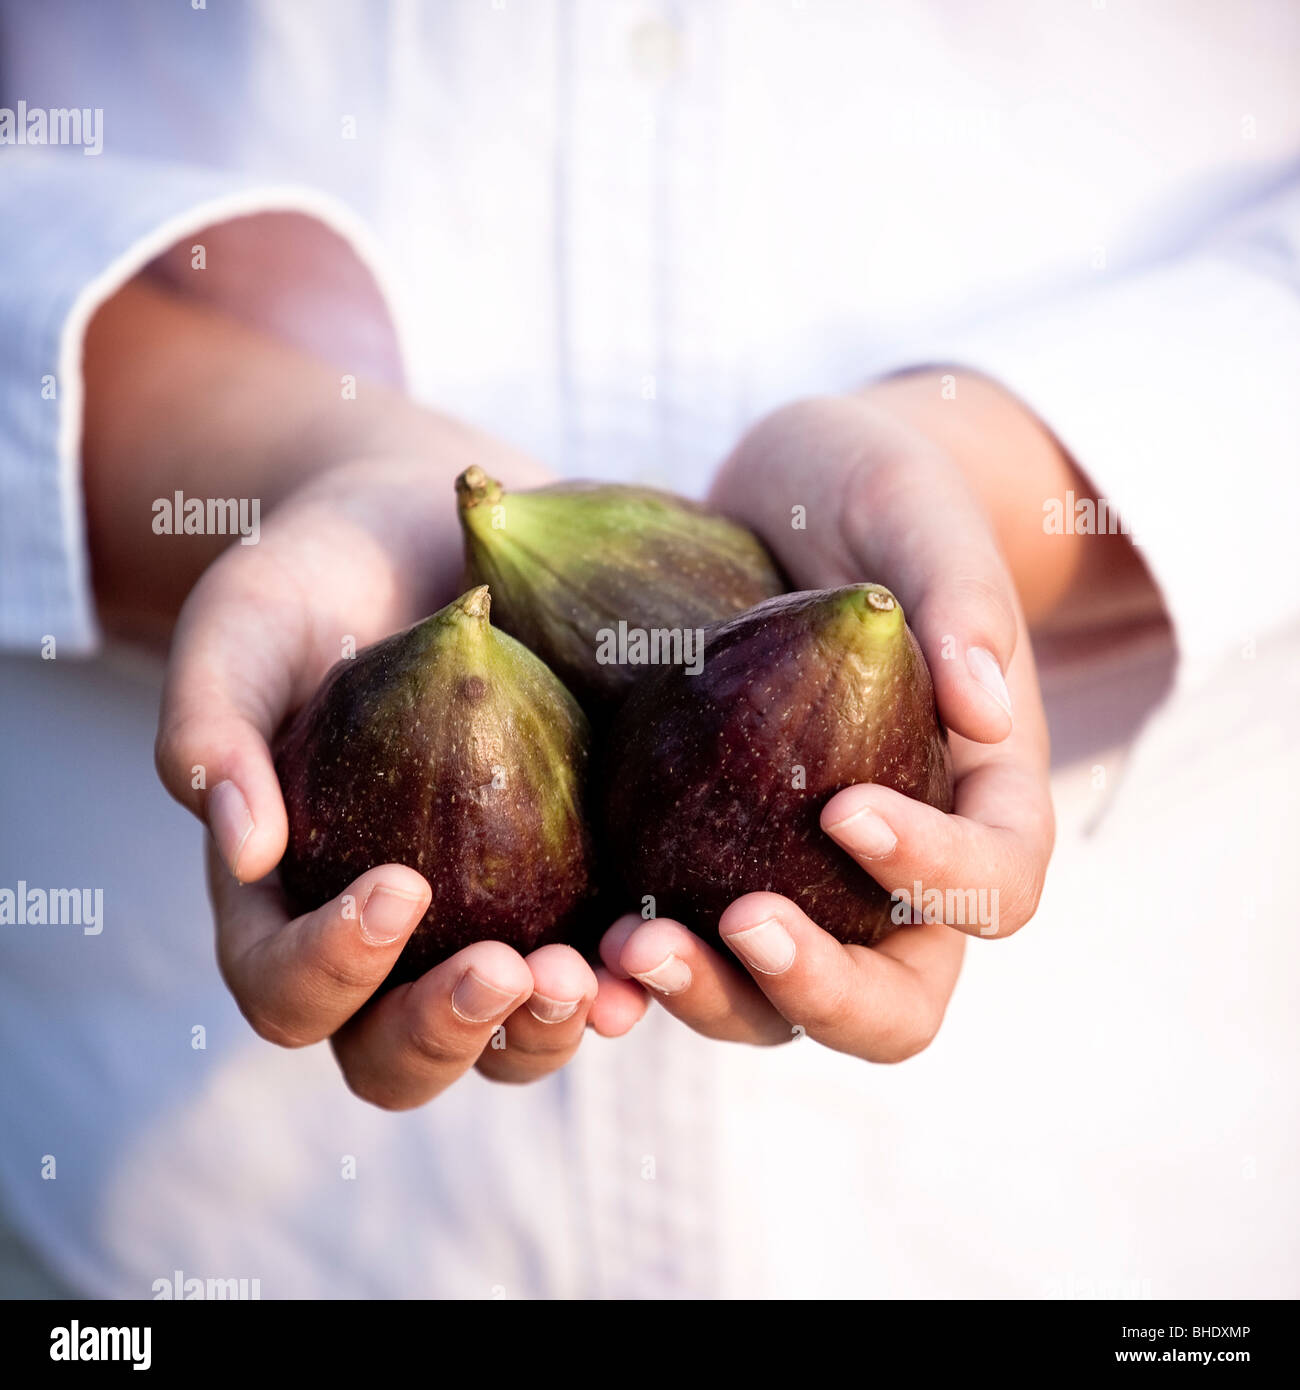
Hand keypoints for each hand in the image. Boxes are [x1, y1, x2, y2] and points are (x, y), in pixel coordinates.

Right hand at [156, 448, 647, 1106]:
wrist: (423, 533)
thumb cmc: (315, 582)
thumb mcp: (242, 631)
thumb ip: (212, 731)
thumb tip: (243, 850)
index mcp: (285, 900)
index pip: (284, 989)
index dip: (331, 970)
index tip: (398, 887)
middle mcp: (384, 941)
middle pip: (393, 1057)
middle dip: (446, 1036)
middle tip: (506, 972)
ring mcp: (482, 924)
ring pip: (503, 1044)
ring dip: (543, 1033)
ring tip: (592, 978)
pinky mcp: (568, 889)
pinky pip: (595, 970)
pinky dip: (623, 980)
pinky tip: (655, 944)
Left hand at [597, 389, 1055, 1060]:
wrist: (788, 497)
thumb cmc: (874, 494)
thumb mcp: (919, 515)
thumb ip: (962, 602)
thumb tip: (987, 713)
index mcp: (979, 799)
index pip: (995, 885)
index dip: (935, 874)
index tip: (842, 805)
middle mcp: (895, 869)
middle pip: (897, 997)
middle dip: (824, 987)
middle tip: (741, 925)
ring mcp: (800, 881)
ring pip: (782, 1003)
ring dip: (713, 996)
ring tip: (630, 950)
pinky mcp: (710, 865)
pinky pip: (689, 947)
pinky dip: (642, 971)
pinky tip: (580, 949)